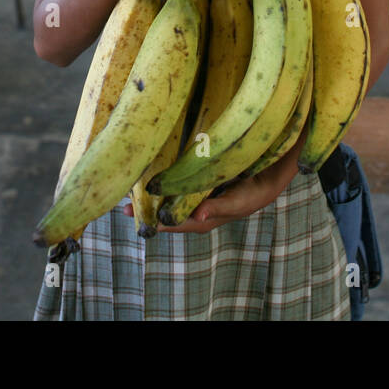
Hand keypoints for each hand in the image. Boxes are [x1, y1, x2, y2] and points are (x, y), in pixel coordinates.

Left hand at [120, 171, 283, 233]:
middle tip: (120, 195)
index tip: (127, 211)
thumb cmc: (253, 194)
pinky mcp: (197, 183)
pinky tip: (152, 166)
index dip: (147, 218)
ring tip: (129, 181)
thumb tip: (198, 217)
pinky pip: (176, 182)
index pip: (167, 222)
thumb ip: (216, 208)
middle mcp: (193, 210)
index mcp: (199, 220)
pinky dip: (163, 177)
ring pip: (166, 195)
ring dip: (150, 190)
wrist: (268, 178)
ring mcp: (194, 197)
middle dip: (142, 204)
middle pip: (161, 210)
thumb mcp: (237, 201)